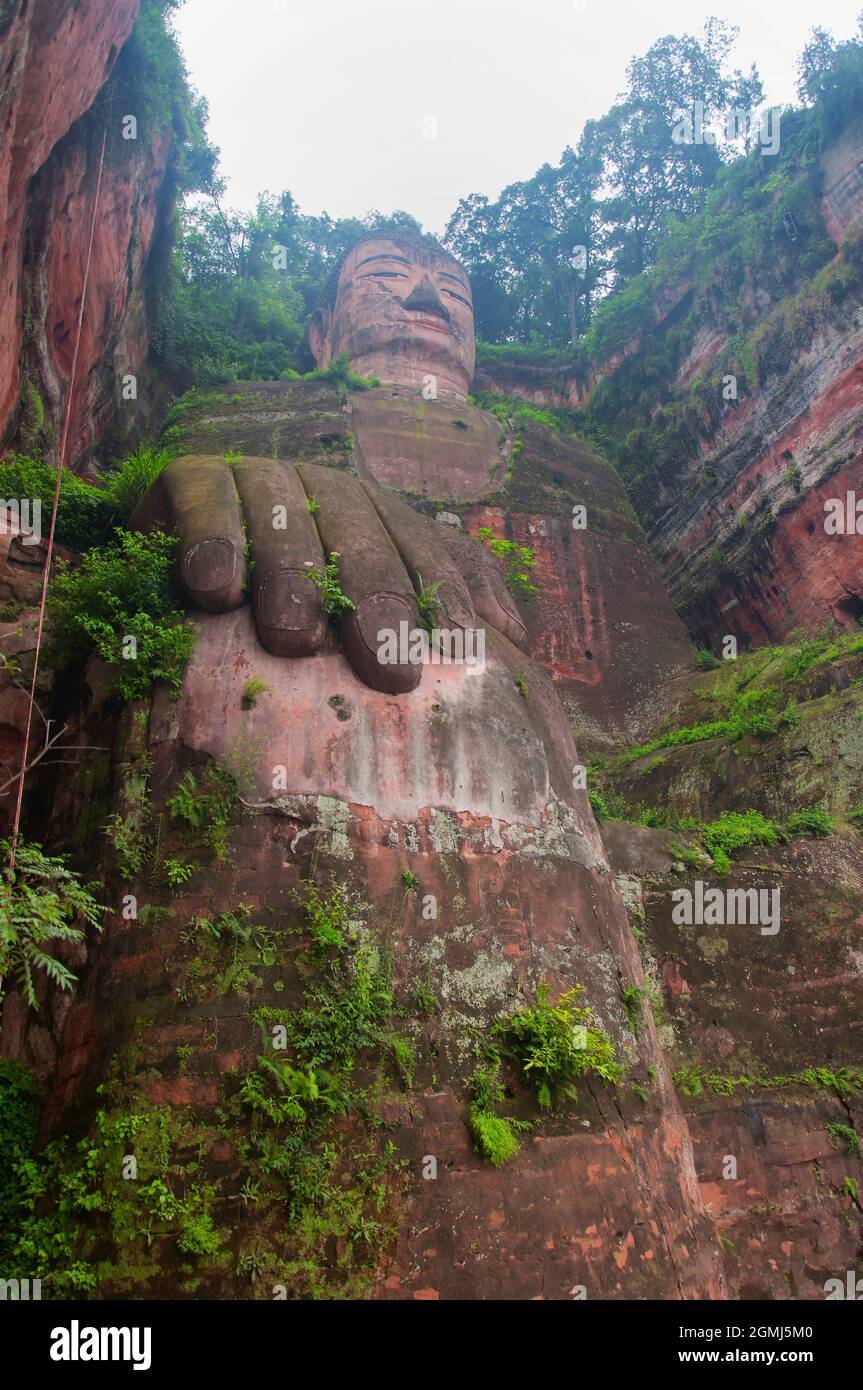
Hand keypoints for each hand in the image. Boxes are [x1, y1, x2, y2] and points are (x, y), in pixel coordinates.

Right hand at [130, 456, 526, 693]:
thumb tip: (513, 635)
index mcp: (376, 517)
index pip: (424, 551)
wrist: (175, 550)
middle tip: (387, 666)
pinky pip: (205, 501)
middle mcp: (324, 489)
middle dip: (378, 600)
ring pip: (286, 518)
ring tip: (293, 639)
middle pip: (362, 536)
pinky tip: (215, 591)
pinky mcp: (191, 477)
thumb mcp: (362, 603)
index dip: (446, 597)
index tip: (462, 649)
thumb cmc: (283, 598)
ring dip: (293, 577)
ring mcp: (259, 477)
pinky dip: (211, 541)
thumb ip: (438, 601)